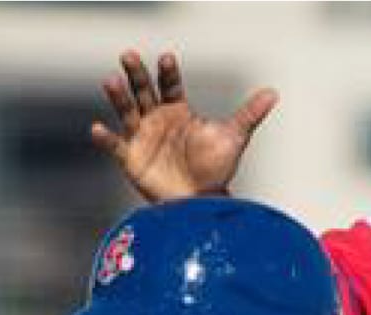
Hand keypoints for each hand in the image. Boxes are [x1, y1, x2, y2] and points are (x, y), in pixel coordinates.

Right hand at [92, 50, 277, 202]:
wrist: (202, 204)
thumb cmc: (216, 169)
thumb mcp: (234, 138)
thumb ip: (249, 114)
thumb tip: (274, 93)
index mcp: (178, 111)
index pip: (171, 85)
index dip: (168, 72)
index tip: (166, 58)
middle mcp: (157, 120)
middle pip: (144, 91)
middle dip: (137, 74)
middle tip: (128, 55)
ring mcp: (142, 138)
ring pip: (127, 112)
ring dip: (118, 97)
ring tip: (110, 80)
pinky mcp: (131, 159)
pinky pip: (115, 146)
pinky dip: (105, 138)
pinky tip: (96, 128)